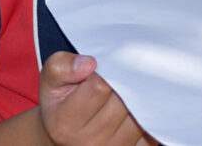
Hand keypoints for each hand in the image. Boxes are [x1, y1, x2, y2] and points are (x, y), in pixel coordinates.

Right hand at [38, 51, 156, 145]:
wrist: (65, 134)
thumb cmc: (61, 101)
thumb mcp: (51, 79)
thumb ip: (62, 66)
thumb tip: (90, 63)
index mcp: (65, 123)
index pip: (99, 88)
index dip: (106, 71)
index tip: (102, 68)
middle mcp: (88, 143)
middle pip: (122, 102)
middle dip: (122, 84)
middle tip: (116, 78)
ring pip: (139, 115)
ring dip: (136, 99)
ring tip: (123, 93)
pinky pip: (150, 133)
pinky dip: (146, 117)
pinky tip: (134, 108)